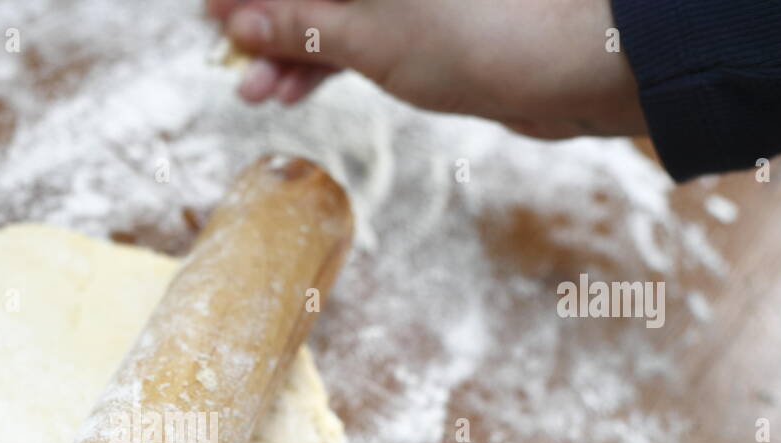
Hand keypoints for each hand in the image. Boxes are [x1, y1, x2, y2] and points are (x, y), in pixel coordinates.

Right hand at [208, 0, 646, 138]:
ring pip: (324, 11)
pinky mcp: (419, 19)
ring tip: (253, 92)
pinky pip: (351, 33)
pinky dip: (321, 62)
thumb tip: (236, 18)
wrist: (572, 67)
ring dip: (285, 50)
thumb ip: (297, 26)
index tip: (208, 14)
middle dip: (262, 19)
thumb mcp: (369, 37)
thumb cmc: (478, 36)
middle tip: (223, 52)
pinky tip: (290, 93)